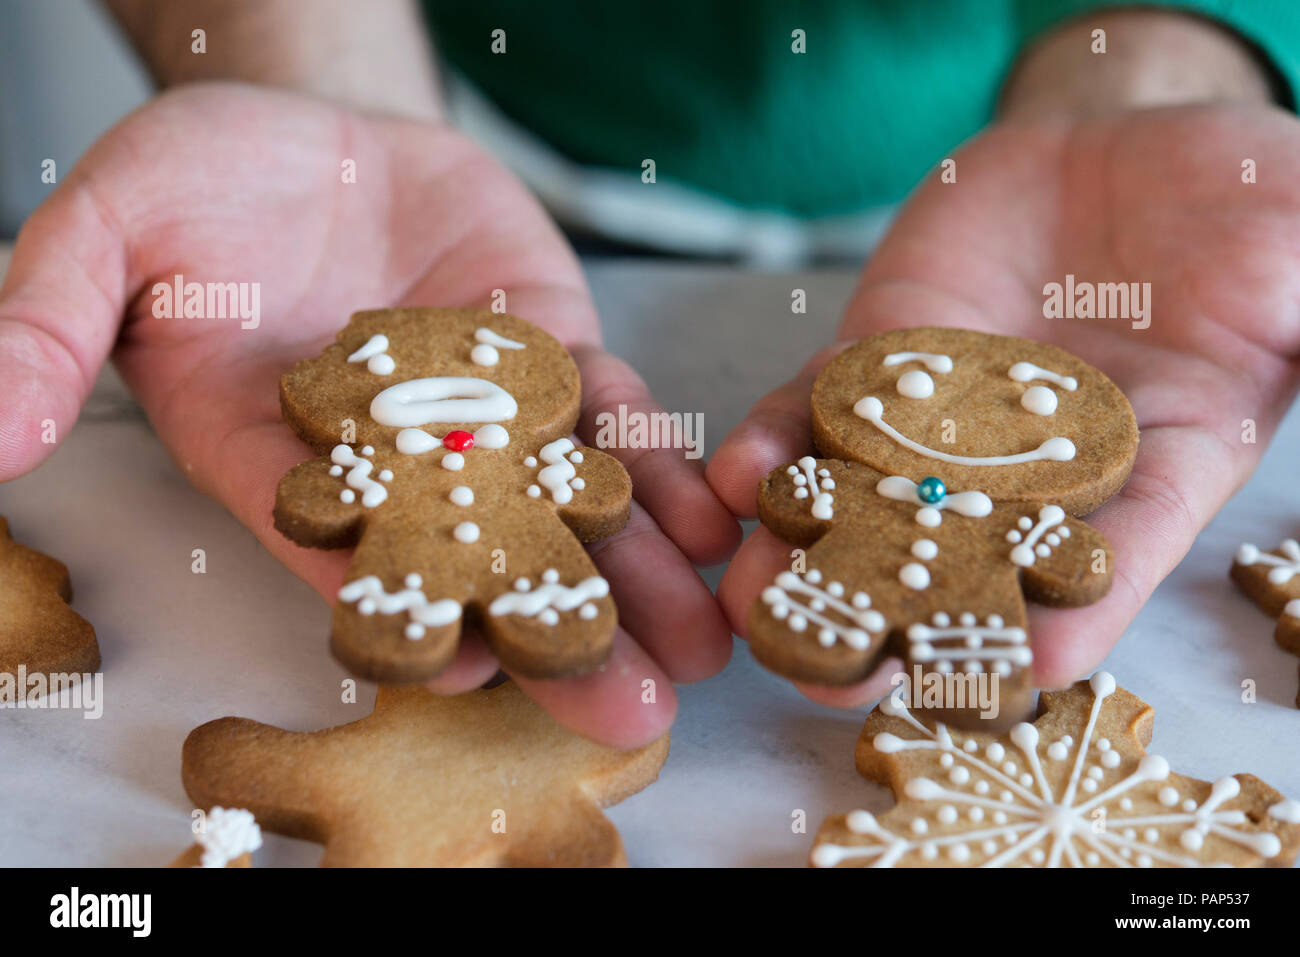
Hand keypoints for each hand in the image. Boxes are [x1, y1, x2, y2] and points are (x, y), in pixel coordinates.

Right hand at [0, 83, 739, 744]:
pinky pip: (612, 422)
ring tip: (698, 649)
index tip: (469, 670)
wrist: (313, 126)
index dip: (405, 610)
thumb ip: (50, 318)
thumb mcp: (109, 228)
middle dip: (553, 636)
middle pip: (476, 562)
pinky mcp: (552, 359)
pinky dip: (659, 471)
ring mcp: (485, 415)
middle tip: (628, 716)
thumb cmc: (202, 180)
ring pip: (564, 508)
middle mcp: (394, 460)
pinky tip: (712, 525)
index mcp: (281, 459)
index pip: (344, 552)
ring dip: (634, 579)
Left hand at [709, 101, 1299, 707]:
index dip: (1078, 605)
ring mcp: (945, 418)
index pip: (1117, 553)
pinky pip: (816, 410)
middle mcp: (1038, 465)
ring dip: (810, 560)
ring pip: (869, 504)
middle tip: (846, 677)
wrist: (1126, 148)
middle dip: (903, 621)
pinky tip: (739, 477)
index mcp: (1156, 464)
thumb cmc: (1240, 207)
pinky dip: (776, 444)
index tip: (1028, 660)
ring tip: (759, 603)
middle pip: (968, 564)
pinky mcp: (876, 363)